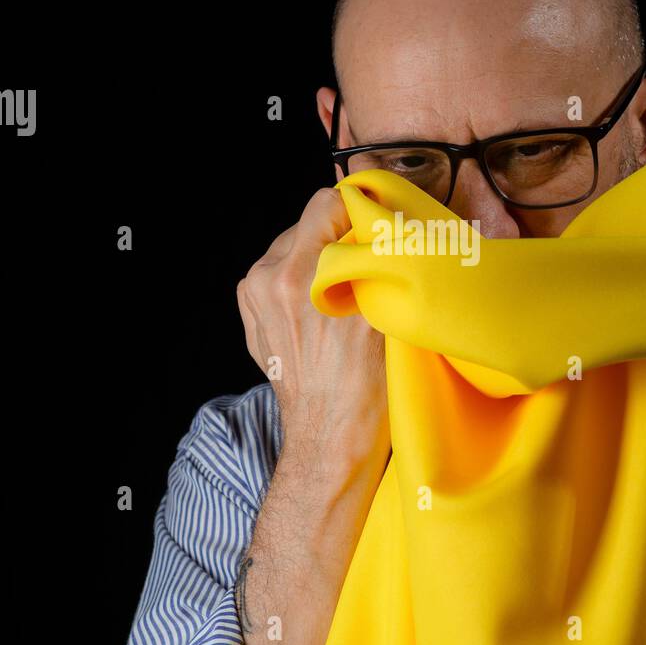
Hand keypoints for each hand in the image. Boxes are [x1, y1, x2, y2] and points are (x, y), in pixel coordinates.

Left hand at [236, 187, 389, 478]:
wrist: (330, 442)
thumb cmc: (365, 390)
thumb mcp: (385, 316)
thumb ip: (382, 259)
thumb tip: (392, 221)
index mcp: (299, 275)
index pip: (327, 202)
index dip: (362, 212)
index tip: (381, 230)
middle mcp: (268, 280)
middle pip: (310, 224)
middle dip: (342, 238)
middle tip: (370, 268)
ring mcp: (254, 300)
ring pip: (295, 249)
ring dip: (323, 262)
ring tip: (347, 298)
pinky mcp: (252, 317)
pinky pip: (281, 277)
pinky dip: (304, 284)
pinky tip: (325, 315)